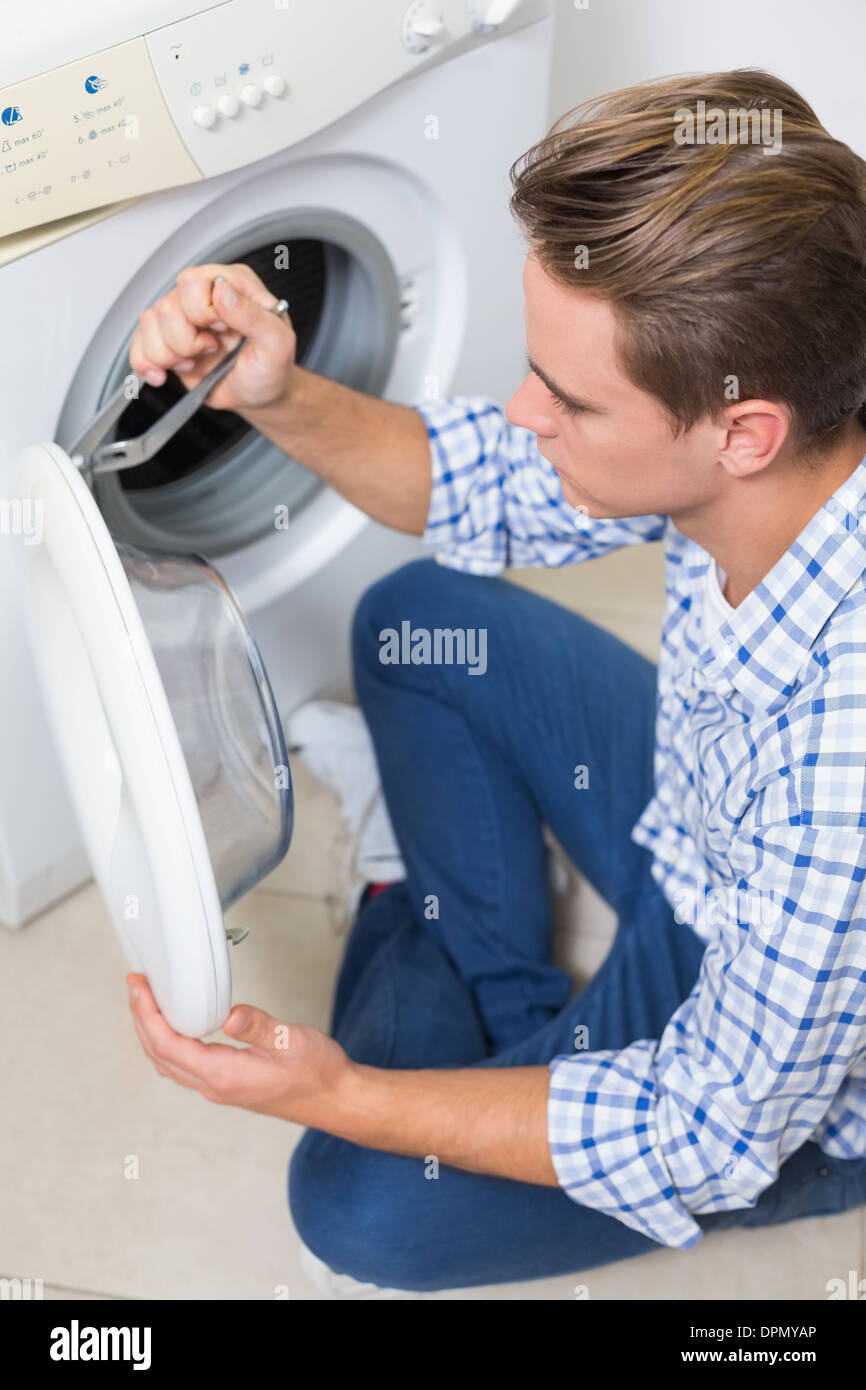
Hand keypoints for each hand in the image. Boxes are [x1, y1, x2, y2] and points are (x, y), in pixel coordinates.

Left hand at [126, 973, 350, 1120]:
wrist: (333, 1098)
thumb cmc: (317, 1072)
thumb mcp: (291, 1041)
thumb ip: (259, 1027)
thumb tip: (229, 1015)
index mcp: (224, 1075)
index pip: (169, 1045)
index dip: (146, 1015)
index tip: (138, 988)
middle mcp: (215, 1085)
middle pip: (160, 1055)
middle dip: (141, 1020)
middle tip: (135, 987)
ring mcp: (219, 1088)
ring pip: (169, 1063)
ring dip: (151, 1033)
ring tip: (147, 1002)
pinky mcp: (227, 1084)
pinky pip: (184, 1065)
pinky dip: (169, 1043)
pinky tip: (176, 1026)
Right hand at [128, 262, 296, 412]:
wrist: (259, 395)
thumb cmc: (271, 367)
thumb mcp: (277, 343)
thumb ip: (253, 315)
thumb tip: (222, 292)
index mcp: (231, 283)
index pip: (193, 281)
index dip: (202, 312)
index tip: (222, 331)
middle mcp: (202, 295)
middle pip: (167, 306)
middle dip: (186, 340)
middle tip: (210, 349)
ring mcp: (181, 317)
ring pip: (148, 324)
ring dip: (169, 355)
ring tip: (194, 363)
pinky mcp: (165, 339)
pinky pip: (138, 344)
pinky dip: (146, 364)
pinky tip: (164, 375)